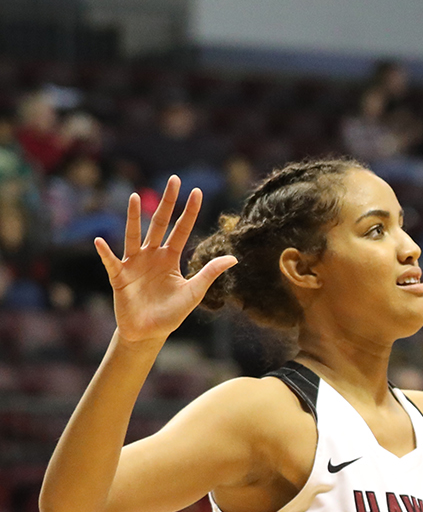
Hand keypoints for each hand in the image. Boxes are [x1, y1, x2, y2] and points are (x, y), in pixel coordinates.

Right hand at [93, 176, 234, 343]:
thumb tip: (234, 258)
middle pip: (159, 223)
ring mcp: (135, 264)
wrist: (149, 332)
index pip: (182, 229)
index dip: (189, 212)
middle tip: (174, 179)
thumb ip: (210, 273)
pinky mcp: (119, 277)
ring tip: (133, 196)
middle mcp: (152, 255)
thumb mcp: (194, 292)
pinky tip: (100, 241)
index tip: (197, 191)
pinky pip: (111, 262)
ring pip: (134, 235)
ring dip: (133, 217)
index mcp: (171, 257)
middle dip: (167, 202)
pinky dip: (105, 252)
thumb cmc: (172, 313)